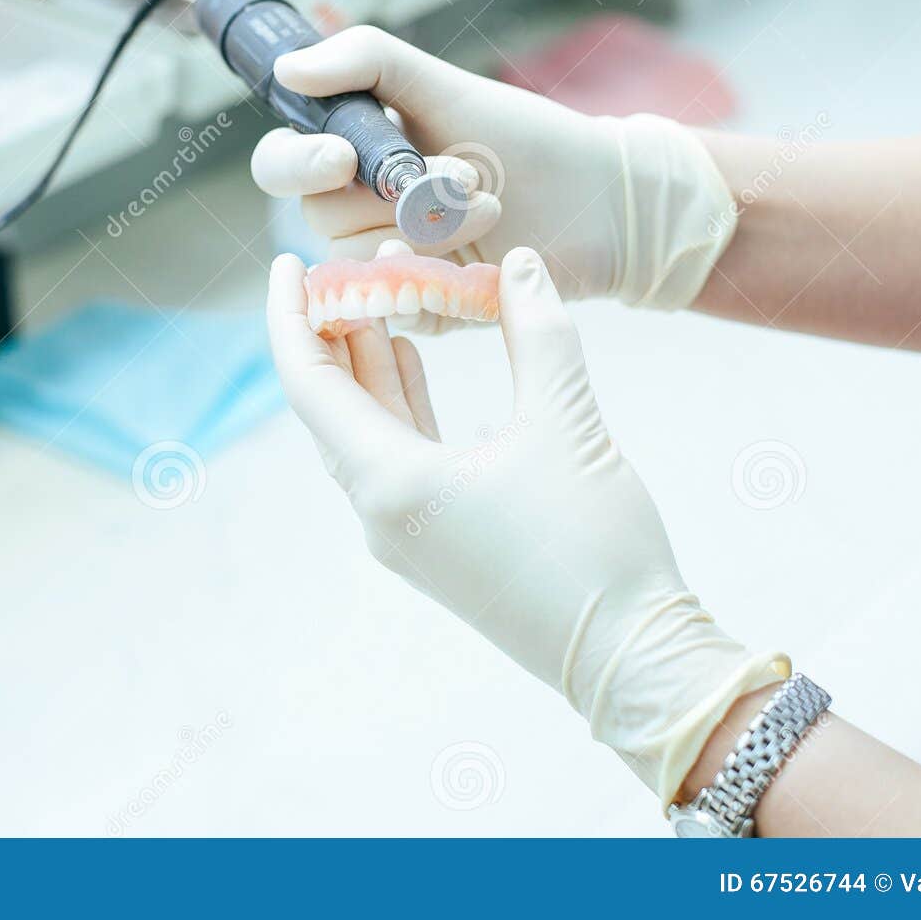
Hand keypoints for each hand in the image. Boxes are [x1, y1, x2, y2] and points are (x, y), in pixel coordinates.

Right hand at [252, 27, 736, 323]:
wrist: (601, 198)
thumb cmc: (525, 137)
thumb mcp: (445, 85)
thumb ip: (366, 63)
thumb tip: (288, 68)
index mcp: (354, 152)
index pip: (281, 165)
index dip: (297, 164)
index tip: (343, 156)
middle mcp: (361, 210)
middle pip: (320, 214)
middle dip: (391, 194)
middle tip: (463, 173)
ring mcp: (390, 261)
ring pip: (360, 261)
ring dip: (428, 232)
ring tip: (490, 206)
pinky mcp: (422, 306)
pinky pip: (395, 305)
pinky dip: (431, 281)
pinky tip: (478, 262)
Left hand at [267, 242, 786, 801]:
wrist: (632, 657)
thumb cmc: (596, 548)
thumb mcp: (567, 424)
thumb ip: (539, 333)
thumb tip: (519, 262)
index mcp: (391, 484)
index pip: (308, 384)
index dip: (291, 316)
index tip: (288, 262)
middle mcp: (381, 513)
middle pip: (330, 406)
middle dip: (334, 330)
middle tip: (347, 265)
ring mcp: (406, 533)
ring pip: (364, 431)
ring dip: (368, 364)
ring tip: (378, 294)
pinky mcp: (437, 542)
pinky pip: (397, 456)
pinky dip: (400, 402)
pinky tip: (414, 360)